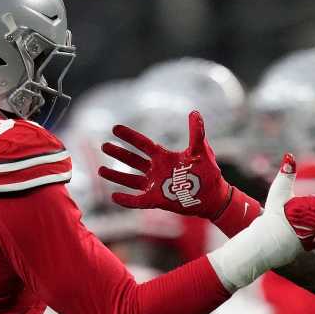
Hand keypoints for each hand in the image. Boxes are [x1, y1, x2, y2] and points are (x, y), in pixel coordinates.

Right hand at [99, 111, 231, 217]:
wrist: (214, 196)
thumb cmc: (208, 173)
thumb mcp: (201, 151)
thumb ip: (196, 133)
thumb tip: (194, 112)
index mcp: (164, 157)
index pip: (143, 144)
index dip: (129, 136)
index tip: (115, 128)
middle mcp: (157, 170)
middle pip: (133, 160)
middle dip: (118, 153)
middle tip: (103, 146)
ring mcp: (156, 186)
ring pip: (131, 180)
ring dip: (116, 175)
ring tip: (100, 170)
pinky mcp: (157, 200)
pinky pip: (138, 201)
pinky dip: (126, 200)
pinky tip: (113, 196)